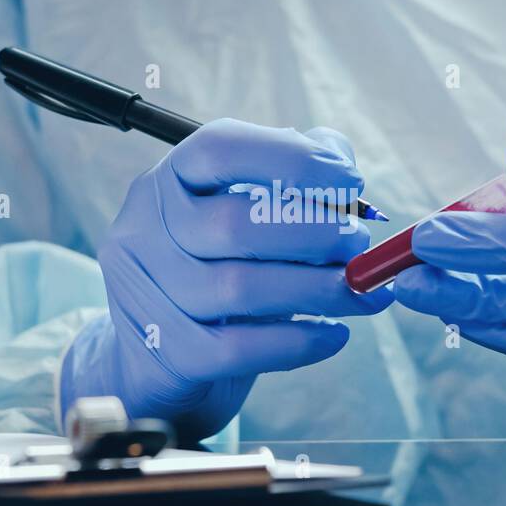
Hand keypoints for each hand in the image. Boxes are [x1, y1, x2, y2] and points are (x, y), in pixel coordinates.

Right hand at [64, 118, 391, 439]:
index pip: (220, 148)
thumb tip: (338, 156)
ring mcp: (149, 294)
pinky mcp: (168, 352)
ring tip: (360, 289)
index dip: (293, 160)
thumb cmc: (215, 269)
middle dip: (315, 232)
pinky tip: (335, 333)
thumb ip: (289, 176)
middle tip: (358, 244)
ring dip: (318, 288)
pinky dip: (299, 342)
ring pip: (240, 289)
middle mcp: (146, 229)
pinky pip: (241, 348)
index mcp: (168, 180)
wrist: (154, 357)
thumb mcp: (239, 213)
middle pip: (234, 223)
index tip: (351, 182)